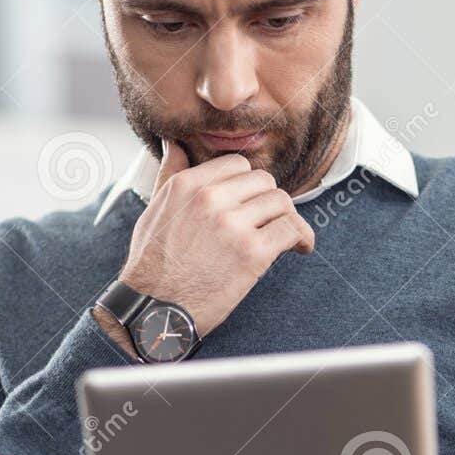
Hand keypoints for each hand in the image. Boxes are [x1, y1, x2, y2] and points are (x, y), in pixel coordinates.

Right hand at [117, 139, 315, 336]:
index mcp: (187, 185)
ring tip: (287, 235)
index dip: (250, 184)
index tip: (253, 201)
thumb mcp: (154, 210)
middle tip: (271, 221)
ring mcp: (232, 224)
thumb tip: (176, 144)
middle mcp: (210, 199)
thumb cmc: (153, 264)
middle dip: (270, 201)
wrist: (154, 310)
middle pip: (264, 181)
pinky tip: (300, 248)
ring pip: (282, 202)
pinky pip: (291, 230)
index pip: (238, 164)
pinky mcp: (252, 252)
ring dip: (288, 219)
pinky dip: (302, 238)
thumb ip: (171, 174)